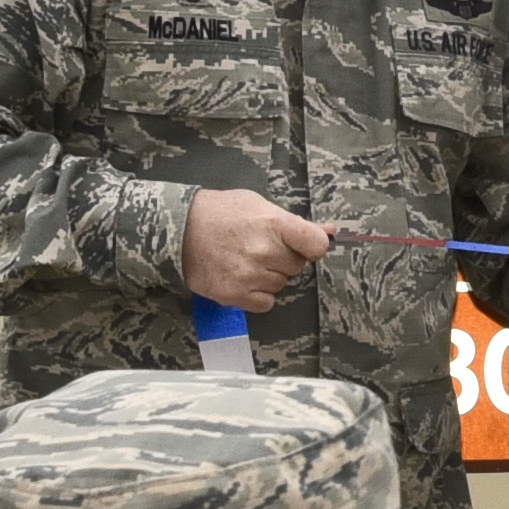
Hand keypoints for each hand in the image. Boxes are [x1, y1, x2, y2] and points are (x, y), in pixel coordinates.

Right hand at [182, 188, 330, 312]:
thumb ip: (296, 222)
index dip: (313, 247)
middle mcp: (263, 251)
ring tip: (244, 259)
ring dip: (269, 276)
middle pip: (297, 266)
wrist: (177, 227)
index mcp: (273, 223)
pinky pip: (266, 303)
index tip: (303, 245)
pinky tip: (241, 277)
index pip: (317, 245)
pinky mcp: (233, 294)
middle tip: (259, 247)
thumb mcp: (259, 206)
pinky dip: (257, 294)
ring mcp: (248, 274)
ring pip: (281, 285)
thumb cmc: (222, 212)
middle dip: (284, 258)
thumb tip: (330, 232)